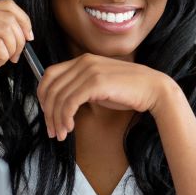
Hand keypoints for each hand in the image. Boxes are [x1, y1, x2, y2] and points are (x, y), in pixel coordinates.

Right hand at [0, 0, 33, 94]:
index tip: (28, 37)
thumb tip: (22, 31)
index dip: (24, 20)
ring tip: (5, 60)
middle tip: (16, 55)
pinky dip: (3, 56)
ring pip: (7, 30)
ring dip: (12, 49)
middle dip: (20, 38)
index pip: (8, 4)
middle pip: (10, 17)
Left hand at [36, 54, 179, 140]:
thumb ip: (80, 87)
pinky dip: (66, 117)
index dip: (43, 96)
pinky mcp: (96, 82)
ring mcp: (89, 70)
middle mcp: (83, 62)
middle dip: (47, 112)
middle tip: (52, 130)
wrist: (153, 88)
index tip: (47, 114)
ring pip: (59, 97)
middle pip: (51, 87)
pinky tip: (70, 127)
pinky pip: (70, 102)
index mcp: (82, 60)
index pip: (49, 74)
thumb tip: (60, 103)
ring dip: (56, 119)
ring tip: (61, 134)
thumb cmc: (127, 90)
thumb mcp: (98, 85)